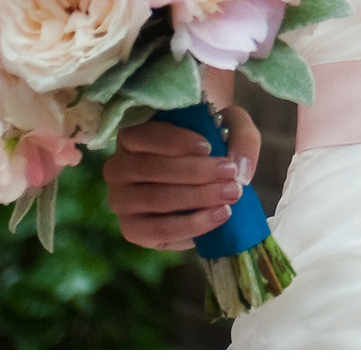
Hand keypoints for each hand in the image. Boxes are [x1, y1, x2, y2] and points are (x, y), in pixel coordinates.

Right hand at [104, 107, 258, 250]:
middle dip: (196, 172)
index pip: (143, 135)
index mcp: (132, 137)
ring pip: (155, 199)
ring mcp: (121, 201)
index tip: (208, 147)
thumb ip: (242, 138)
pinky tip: (220, 215)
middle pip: (150, 169)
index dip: (175, 141)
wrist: (204, 183)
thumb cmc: (211, 148)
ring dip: (197, 197)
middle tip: (231, 174)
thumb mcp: (231, 129)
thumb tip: (240, 170)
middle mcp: (118, 168)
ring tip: (231, 194)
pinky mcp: (133, 229)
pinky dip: (192, 224)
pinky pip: (158, 230)